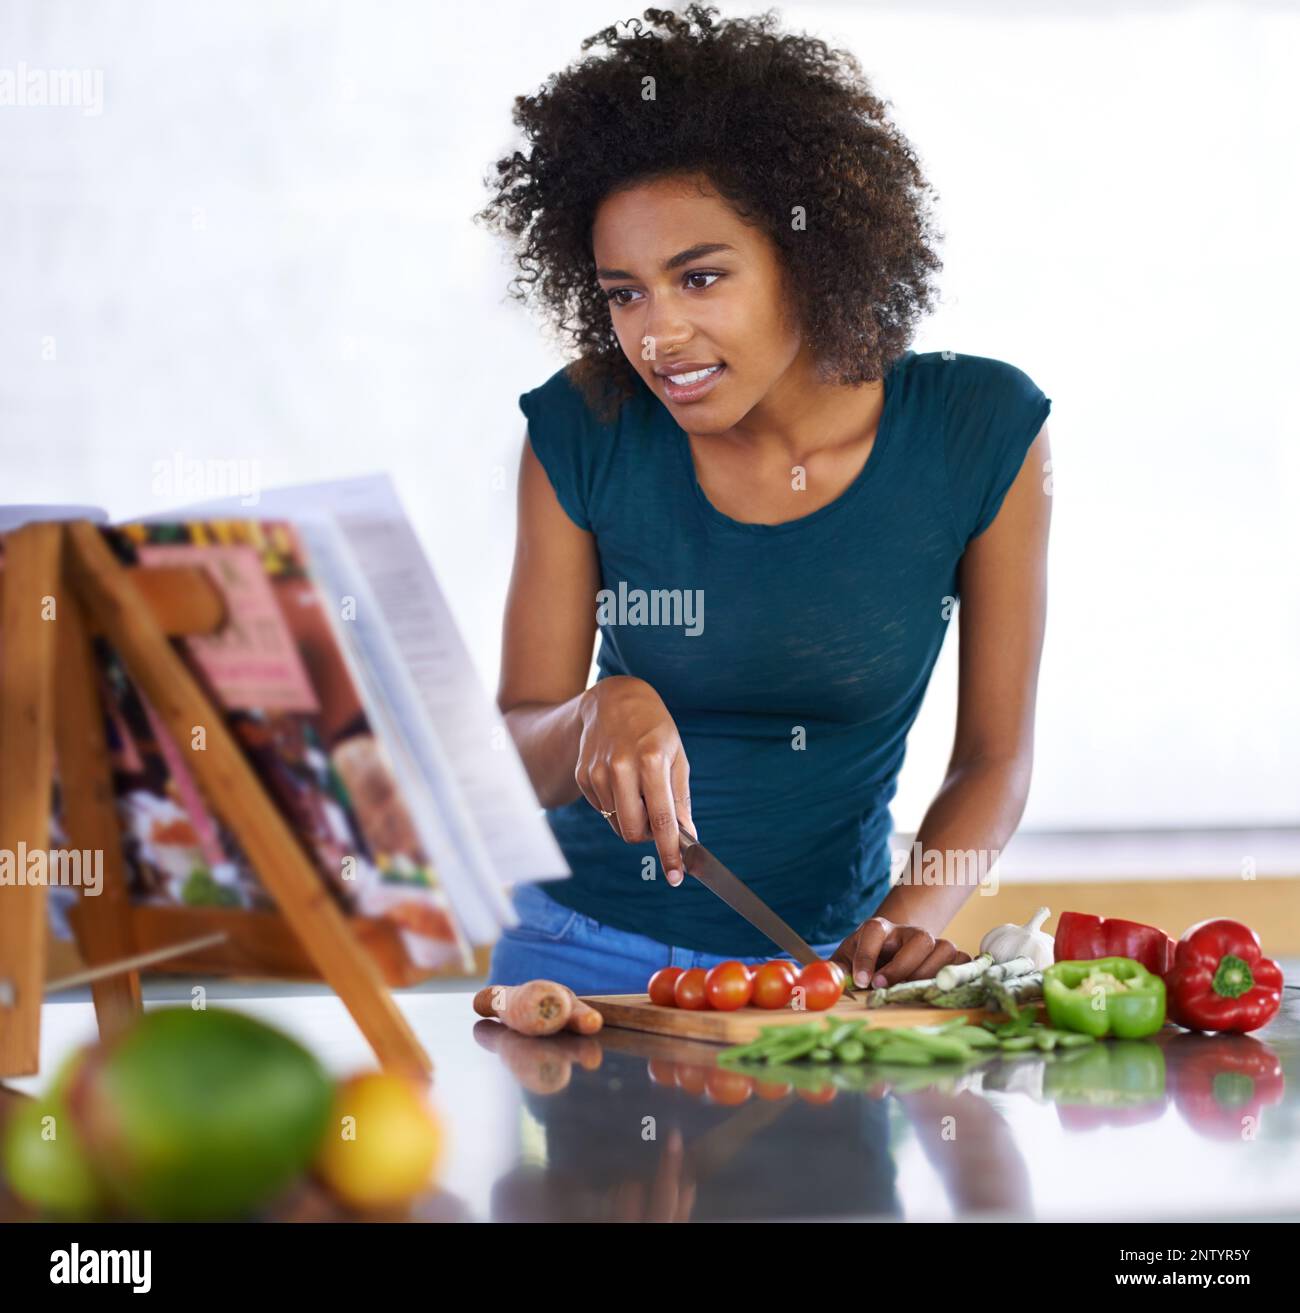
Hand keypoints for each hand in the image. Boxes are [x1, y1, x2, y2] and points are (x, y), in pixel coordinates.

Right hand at [575, 676, 693, 884]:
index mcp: (650, 760)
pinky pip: (603, 811)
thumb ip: (680, 800)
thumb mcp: (676, 757)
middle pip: (633, 831)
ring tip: (640, 790)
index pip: (661, 819)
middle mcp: (620, 768)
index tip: (676, 876)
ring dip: (633, 819)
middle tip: (658, 819)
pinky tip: (622, 781)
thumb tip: (686, 837)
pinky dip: (617, 807)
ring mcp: (597, 773)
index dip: (669, 852)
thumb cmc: (654, 729)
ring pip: (617, 824)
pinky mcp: (583, 777)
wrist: (614, 700)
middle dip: (648, 836)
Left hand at [832, 916, 970, 989]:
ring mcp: (932, 942)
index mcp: (878, 929)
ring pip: (944, 948)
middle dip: (902, 967)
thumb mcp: (845, 962)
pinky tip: (938, 989)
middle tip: (884, 987)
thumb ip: (835, 971)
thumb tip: (824, 983)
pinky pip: (964, 960)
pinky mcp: (949, 956)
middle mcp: (908, 932)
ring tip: (909, 991)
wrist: (889, 953)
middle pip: (919, 938)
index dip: (867, 956)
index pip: (874, 931)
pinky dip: (957, 975)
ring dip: (927, 974)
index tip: (862, 982)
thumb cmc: (865, 961)